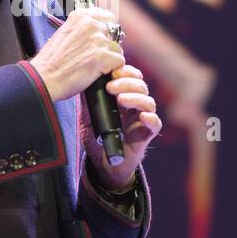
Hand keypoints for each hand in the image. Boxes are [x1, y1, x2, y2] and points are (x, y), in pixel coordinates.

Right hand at [27, 6, 124, 102]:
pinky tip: (96, 72)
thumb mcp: (65, 33)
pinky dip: (111, 69)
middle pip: (115, 33)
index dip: (107, 31)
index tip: (103, 40)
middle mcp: (90, 25)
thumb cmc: (52, 61)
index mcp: (80, 17)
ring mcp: (98, 40)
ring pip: (117, 49)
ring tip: (93, 67)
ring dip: (110, 59)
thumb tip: (100, 29)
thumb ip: (82, 28)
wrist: (44, 78)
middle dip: (109, 46)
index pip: (108, 17)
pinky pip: (119, 61)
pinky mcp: (103, 57)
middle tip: (96, 57)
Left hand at [81, 63, 161, 188]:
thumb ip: (86, 103)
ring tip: (121, 99)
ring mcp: (142, 120)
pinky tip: (142, 116)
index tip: (112, 72)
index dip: (125, 72)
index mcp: (123, 98)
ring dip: (136, 98)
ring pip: (148, 102)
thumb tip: (81, 83)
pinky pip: (155, 124)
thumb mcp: (87, 119)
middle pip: (141, 87)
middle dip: (127, 83)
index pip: (131, 78)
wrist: (104, 164)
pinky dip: (151, 118)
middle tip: (111, 87)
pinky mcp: (147, 135)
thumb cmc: (97, 140)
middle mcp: (135, 106)